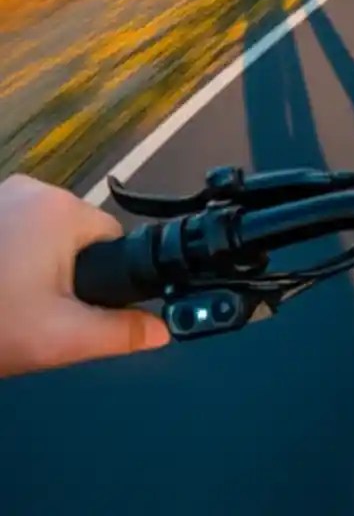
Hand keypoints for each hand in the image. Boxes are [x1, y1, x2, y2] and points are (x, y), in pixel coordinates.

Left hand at [0, 175, 168, 377]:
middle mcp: (32, 191)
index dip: (101, 280)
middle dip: (63, 273)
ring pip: (42, 238)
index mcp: (61, 211)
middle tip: (34, 311)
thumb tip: (160, 330)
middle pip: (77, 238)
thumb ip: (121, 334)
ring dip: (33, 267)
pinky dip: (8, 259)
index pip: (112, 242)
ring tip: (7, 301)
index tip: (71, 306)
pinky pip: (12, 233)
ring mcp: (0, 196)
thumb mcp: (61, 338)